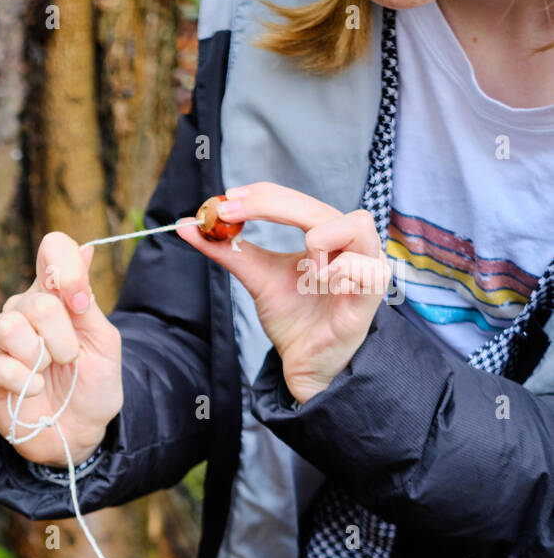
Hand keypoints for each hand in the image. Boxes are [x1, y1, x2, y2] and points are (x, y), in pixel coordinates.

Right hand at [0, 232, 123, 466]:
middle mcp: (22, 310)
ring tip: (47, 374)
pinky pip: (0, 364)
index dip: (66, 267)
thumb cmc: (91, 385)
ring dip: (40, 357)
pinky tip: (34, 390)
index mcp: (53, 294)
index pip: (52, 249)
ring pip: (11, 326)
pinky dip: (25, 382)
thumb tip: (86, 250)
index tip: (80, 303)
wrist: (78, 432)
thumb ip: (88, 302)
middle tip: (69, 360)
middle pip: (38, 301)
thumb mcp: (104, 343)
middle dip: (64, 339)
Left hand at [177, 182, 391, 403]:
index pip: (298, 201)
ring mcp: (365, 269)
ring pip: (357, 223)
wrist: (305, 362)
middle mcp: (349, 245)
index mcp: (326, 236)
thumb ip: (228, 251)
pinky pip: (367, 269)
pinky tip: (322, 281)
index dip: (263, 195)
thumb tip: (186, 224)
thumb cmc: (294, 317)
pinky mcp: (370, 297)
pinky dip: (341, 268)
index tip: (226, 199)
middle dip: (272, 206)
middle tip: (232, 213)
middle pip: (318, 208)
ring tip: (302, 264)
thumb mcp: (257, 278)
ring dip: (318, 235)